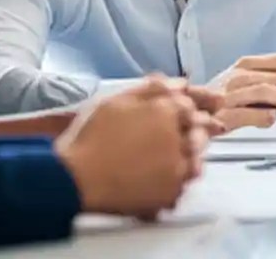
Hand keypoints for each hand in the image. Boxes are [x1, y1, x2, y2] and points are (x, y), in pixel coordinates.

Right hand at [55, 77, 210, 217]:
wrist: (76, 178)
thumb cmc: (89, 140)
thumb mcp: (115, 102)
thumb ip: (150, 90)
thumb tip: (178, 84)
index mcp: (164, 111)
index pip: (189, 106)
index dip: (183, 110)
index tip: (175, 117)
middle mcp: (176, 138)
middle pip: (198, 132)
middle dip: (191, 133)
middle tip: (168, 141)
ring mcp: (176, 167)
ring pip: (195, 159)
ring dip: (186, 158)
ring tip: (159, 162)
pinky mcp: (170, 192)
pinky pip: (183, 185)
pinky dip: (175, 182)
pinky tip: (156, 180)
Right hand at [209, 54, 275, 131]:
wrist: (192, 114)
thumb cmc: (226, 101)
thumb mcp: (252, 86)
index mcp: (246, 65)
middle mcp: (239, 75)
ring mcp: (231, 94)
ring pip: (269, 90)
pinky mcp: (227, 115)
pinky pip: (257, 114)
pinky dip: (269, 117)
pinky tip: (270, 119)